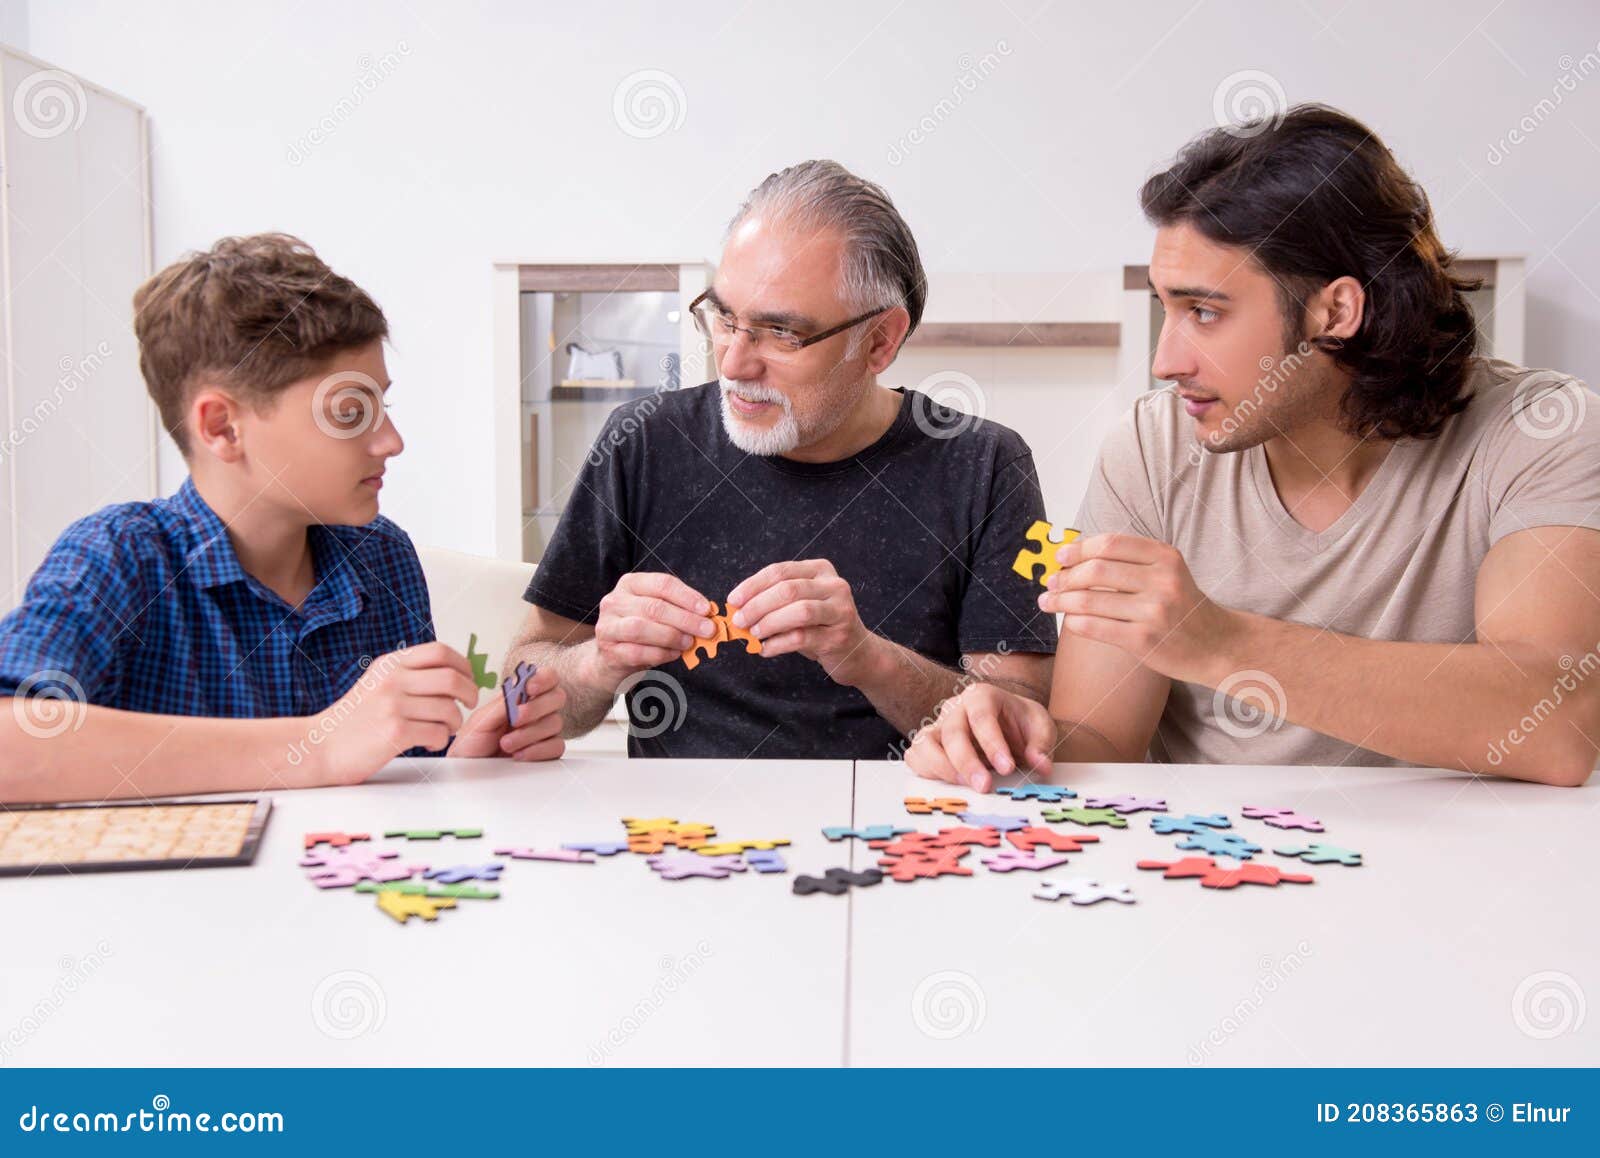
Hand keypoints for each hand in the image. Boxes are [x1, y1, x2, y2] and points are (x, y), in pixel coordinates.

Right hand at [308, 642, 478, 784]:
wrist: (318, 747)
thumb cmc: (353, 720)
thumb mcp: (378, 682)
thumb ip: (409, 674)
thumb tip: (454, 674)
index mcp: (390, 664)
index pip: (440, 651)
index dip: (463, 665)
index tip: (468, 679)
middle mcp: (392, 680)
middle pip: (452, 678)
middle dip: (470, 693)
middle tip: (468, 705)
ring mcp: (393, 705)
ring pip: (449, 709)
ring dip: (455, 722)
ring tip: (444, 729)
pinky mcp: (395, 732)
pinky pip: (438, 733)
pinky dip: (441, 740)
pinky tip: (429, 742)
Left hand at [450, 665, 565, 760]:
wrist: (469, 769)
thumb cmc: (472, 742)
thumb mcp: (481, 719)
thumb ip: (503, 704)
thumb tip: (522, 688)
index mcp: (520, 696)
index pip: (546, 677)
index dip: (544, 679)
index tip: (530, 688)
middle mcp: (536, 711)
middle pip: (557, 697)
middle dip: (537, 707)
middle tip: (516, 719)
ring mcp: (543, 731)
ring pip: (556, 723)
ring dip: (529, 733)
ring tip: (506, 743)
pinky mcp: (547, 751)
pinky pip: (556, 746)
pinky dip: (537, 750)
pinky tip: (519, 754)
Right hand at [588, 573, 715, 688]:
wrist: (612, 658)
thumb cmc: (642, 630)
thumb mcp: (657, 612)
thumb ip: (678, 609)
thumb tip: (707, 615)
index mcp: (630, 584)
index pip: (662, 583)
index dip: (687, 596)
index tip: (706, 609)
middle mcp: (615, 601)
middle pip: (653, 607)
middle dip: (685, 619)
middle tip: (707, 630)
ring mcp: (608, 627)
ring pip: (641, 628)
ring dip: (671, 636)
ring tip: (689, 642)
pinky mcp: (609, 651)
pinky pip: (637, 652)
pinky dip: (661, 653)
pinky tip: (675, 654)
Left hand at [728, 559, 873, 684]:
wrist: (857, 653)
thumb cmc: (820, 626)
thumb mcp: (800, 604)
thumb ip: (774, 601)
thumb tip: (738, 607)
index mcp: (820, 570)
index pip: (781, 571)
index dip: (753, 585)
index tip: (733, 600)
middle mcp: (834, 586)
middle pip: (788, 590)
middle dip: (757, 605)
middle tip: (739, 620)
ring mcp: (840, 611)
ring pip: (799, 612)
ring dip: (769, 623)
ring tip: (752, 633)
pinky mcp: (839, 637)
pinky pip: (802, 638)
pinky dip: (778, 644)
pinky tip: (765, 649)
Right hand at [905, 683, 1056, 791]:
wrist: (1007, 724)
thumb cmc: (1020, 723)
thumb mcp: (1040, 726)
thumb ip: (1041, 744)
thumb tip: (1041, 765)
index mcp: (981, 696)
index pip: (981, 716)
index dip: (992, 743)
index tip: (1007, 768)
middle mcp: (955, 708)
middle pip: (952, 732)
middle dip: (967, 762)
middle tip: (984, 786)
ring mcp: (938, 726)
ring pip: (925, 743)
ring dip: (942, 768)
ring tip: (966, 787)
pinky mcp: (929, 745)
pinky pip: (916, 757)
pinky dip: (926, 771)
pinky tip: (950, 785)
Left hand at [1041, 533, 1235, 681]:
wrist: (1217, 645)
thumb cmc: (1183, 607)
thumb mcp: (1167, 573)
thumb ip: (1130, 561)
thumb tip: (1074, 555)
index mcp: (1165, 556)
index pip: (1110, 543)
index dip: (1078, 548)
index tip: (1060, 556)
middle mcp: (1162, 580)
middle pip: (1096, 570)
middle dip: (1065, 576)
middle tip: (1050, 582)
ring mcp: (1154, 611)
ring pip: (1091, 600)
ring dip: (1061, 600)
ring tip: (1047, 602)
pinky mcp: (1144, 639)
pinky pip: (1095, 627)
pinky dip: (1075, 622)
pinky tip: (1068, 620)